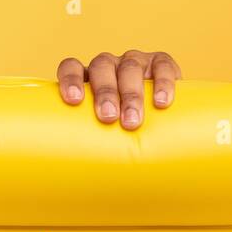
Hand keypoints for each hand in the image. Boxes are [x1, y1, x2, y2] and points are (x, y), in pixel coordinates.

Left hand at [56, 50, 180, 130]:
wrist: (160, 121)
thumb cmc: (120, 128)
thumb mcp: (102, 128)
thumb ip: (90, 136)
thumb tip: (78, 170)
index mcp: (88, 75)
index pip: (71, 67)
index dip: (70, 79)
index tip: (73, 100)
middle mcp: (109, 64)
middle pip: (102, 67)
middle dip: (105, 92)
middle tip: (108, 117)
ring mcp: (134, 61)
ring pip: (129, 68)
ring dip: (131, 94)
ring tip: (132, 121)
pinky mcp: (161, 62)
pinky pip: (162, 66)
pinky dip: (162, 83)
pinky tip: (161, 102)